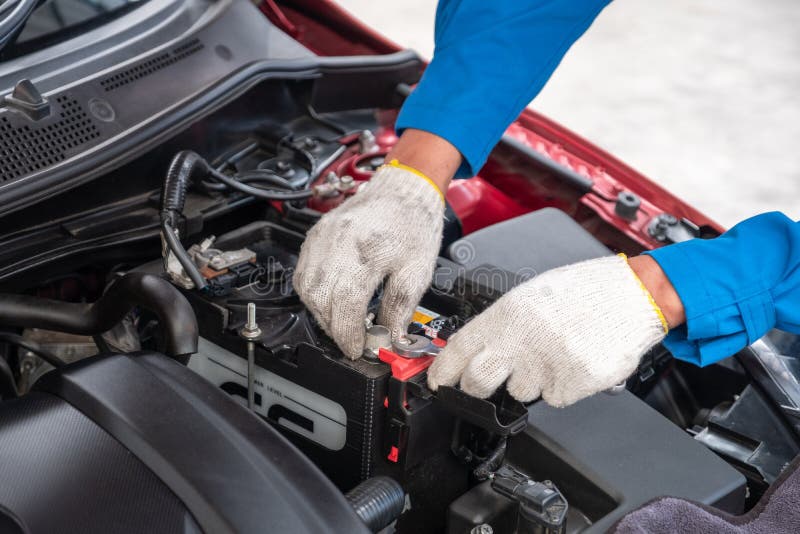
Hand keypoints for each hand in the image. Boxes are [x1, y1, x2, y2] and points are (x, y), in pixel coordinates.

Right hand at [293, 162, 444, 358]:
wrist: (403, 189)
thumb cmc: (413, 224)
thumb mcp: (418, 271)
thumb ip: (401, 308)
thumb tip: (391, 339)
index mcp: (368, 250)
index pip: (346, 304)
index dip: (349, 334)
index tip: (357, 349)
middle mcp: (339, 242)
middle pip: (321, 299)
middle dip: (335, 327)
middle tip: (353, 338)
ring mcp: (323, 237)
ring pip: (306, 289)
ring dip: (321, 312)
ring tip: (344, 320)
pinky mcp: (315, 235)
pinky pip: (303, 273)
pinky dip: (314, 293)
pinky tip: (332, 299)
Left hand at [427, 255, 673, 406]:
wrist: (634, 293)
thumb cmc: (584, 291)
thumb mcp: (531, 296)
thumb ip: (502, 324)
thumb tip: (473, 350)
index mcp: (508, 314)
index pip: (460, 349)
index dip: (444, 370)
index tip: (438, 382)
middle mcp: (523, 339)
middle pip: (478, 382)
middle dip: (477, 388)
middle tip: (486, 383)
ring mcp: (548, 363)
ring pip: (521, 392)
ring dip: (532, 381)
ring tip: (553, 353)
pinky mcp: (573, 383)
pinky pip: (555, 398)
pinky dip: (563, 386)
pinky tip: (574, 360)